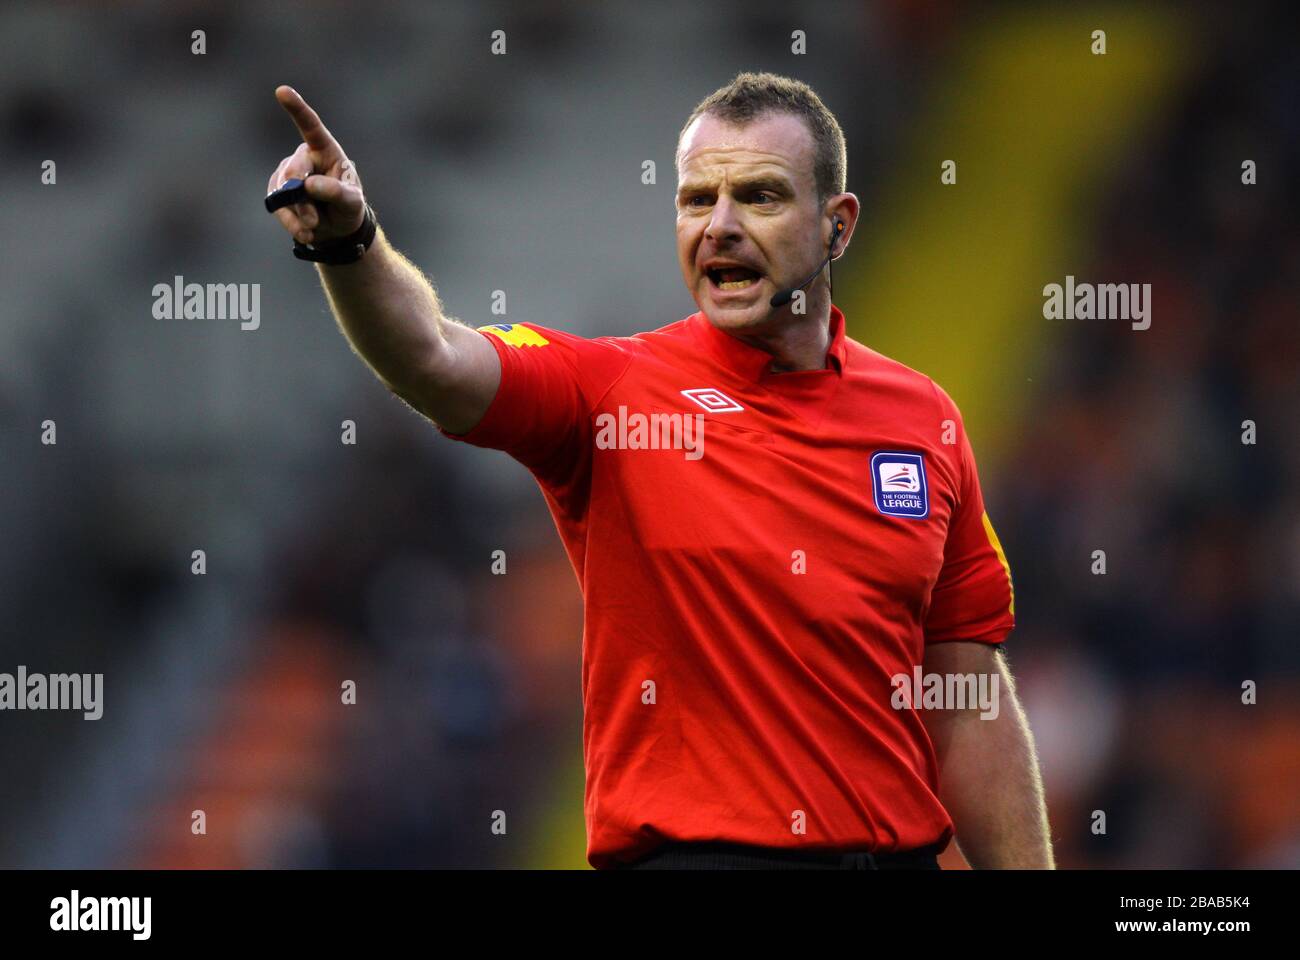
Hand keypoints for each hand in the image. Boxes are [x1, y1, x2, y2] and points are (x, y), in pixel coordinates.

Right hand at [267, 86, 365, 245]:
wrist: (337, 228)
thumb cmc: (348, 207)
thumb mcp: (351, 202)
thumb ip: (336, 192)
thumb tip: (309, 185)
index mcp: (325, 150)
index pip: (311, 127)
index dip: (297, 109)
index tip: (282, 91)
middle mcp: (304, 157)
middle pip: (293, 171)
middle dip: (301, 199)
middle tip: (314, 221)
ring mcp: (287, 173)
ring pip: (282, 191)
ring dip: (297, 214)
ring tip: (313, 229)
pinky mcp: (277, 192)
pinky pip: (277, 206)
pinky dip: (290, 223)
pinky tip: (305, 234)